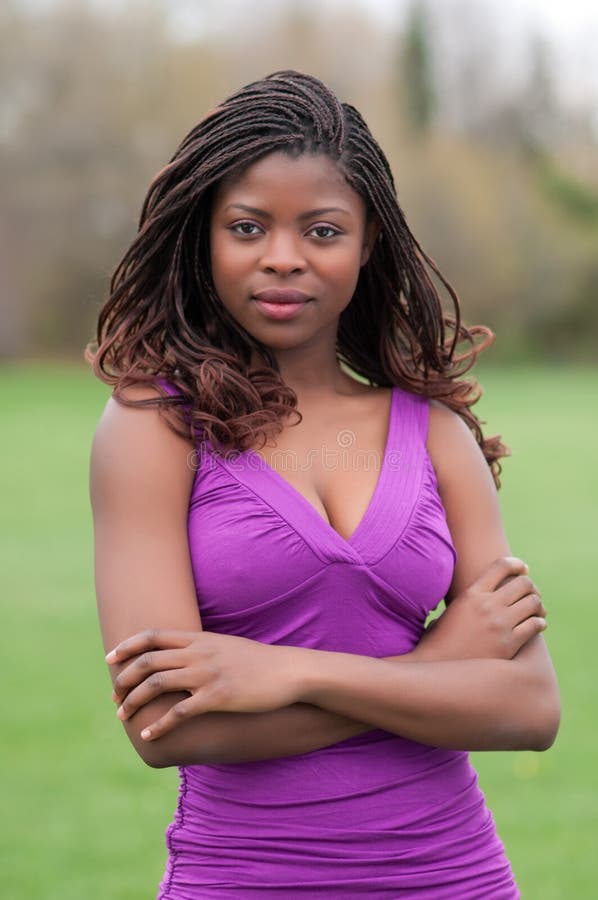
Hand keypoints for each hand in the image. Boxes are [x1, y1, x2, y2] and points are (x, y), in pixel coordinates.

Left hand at [106, 630, 305, 740]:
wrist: (288, 671)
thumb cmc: (258, 662)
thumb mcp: (225, 646)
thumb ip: (201, 648)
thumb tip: (181, 657)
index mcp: (200, 638)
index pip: (154, 635)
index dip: (128, 646)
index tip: (110, 659)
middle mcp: (199, 652)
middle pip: (149, 660)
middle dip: (125, 678)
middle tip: (114, 695)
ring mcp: (207, 674)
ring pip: (157, 683)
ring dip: (134, 700)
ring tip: (123, 715)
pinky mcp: (218, 697)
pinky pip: (179, 712)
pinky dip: (160, 725)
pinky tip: (149, 735)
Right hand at [413, 557, 546, 661]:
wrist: (437, 669)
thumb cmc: (439, 641)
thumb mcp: (450, 612)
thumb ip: (468, 600)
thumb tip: (479, 595)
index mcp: (471, 593)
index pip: (501, 566)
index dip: (516, 564)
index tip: (523, 569)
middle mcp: (487, 605)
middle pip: (523, 583)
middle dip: (531, 587)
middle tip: (531, 594)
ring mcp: (500, 624)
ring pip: (533, 603)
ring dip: (538, 605)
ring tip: (537, 610)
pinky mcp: (509, 643)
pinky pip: (535, 625)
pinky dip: (539, 623)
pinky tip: (537, 625)